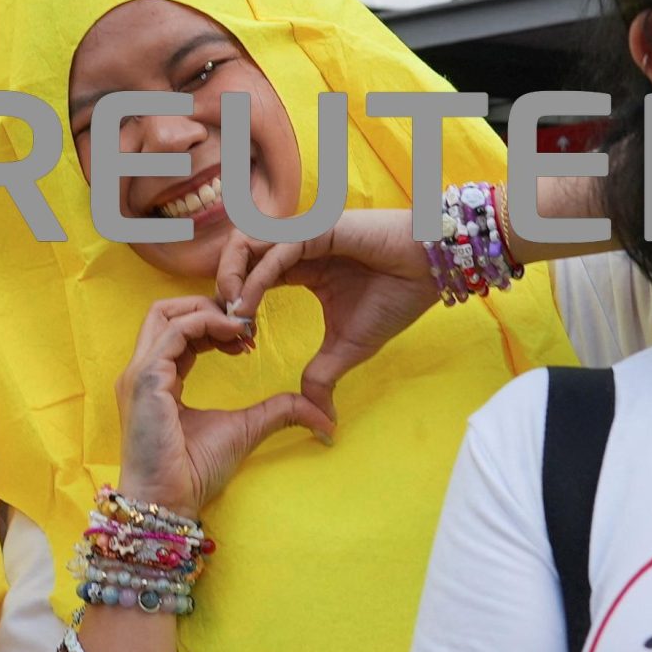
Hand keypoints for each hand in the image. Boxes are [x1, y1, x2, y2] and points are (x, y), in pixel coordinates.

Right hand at [115, 295, 336, 518]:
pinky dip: (207, 323)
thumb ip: (278, 412)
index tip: (248, 339)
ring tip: (242, 328)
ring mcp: (140, 372)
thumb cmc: (195, 471)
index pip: (179, 331)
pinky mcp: (146, 379)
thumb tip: (323, 418)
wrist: (171, 501)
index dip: (214, 325)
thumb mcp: (246, 429)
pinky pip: (175, 331)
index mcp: (158, 380)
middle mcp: (143, 370)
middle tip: (245, 323)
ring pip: (166, 312)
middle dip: (207, 306)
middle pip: (165, 311)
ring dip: (208, 311)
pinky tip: (235, 337)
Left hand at [213, 209, 440, 421]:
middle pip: (235, 259)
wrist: (431, 271)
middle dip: (221, 293)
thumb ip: (323, 376)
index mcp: (298, 267)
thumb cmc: (394, 298)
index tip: (240, 343)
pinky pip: (274, 252)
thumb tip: (320, 422)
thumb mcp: (349, 348)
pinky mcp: (315, 230)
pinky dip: (254, 278)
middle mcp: (294, 248)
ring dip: (229, 280)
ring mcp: (302, 236)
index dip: (235, 308)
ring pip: (244, 247)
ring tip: (232, 316)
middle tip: (223, 329)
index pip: (247, 280)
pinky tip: (247, 306)